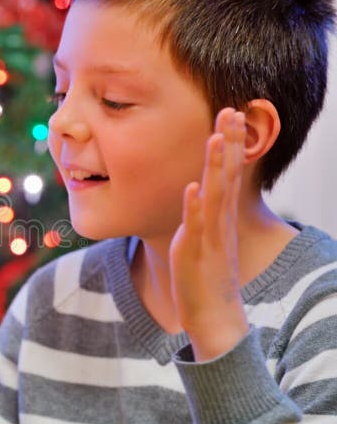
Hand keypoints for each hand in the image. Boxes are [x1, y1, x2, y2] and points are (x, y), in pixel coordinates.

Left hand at [169, 108, 249, 361]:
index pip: (229, 171)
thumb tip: (201, 188)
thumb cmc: (206, 274)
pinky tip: (192, 187)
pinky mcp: (195, 252)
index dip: (230, 142)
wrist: (213, 314)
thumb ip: (206, 212)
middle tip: (232, 109)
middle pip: (227, 175)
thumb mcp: (208, 236)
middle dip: (229, 142)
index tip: (231, 111)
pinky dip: (195, 207)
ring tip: (216, 137)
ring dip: (216, 166)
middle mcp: (219, 220)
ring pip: (215, 195)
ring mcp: (209, 234)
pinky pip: (197, 227)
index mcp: (222, 214)